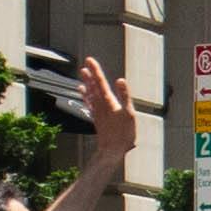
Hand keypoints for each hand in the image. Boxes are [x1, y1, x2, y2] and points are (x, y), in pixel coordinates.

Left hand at [76, 57, 134, 173]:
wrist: (112, 150)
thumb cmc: (123, 133)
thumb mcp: (129, 114)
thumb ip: (125, 96)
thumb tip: (120, 80)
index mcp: (108, 101)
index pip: (100, 82)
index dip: (95, 70)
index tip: (90, 60)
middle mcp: (100, 105)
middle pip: (93, 86)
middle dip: (90, 74)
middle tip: (85, 64)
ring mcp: (97, 111)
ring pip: (90, 94)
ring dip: (86, 83)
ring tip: (82, 74)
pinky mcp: (97, 118)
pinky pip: (89, 104)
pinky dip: (86, 96)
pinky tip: (83, 93)